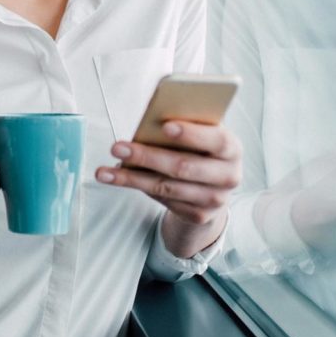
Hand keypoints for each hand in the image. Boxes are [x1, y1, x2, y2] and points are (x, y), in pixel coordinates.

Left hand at [96, 120, 241, 254]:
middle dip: (146, 156)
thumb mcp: (200, 133)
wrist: (213, 186)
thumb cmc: (200, 148)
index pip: (216, 140)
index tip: (165, 126)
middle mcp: (229, 176)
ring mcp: (215, 200)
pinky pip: (163, 199)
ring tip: (104, 171)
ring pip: (166, 187)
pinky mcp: (198, 215)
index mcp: (231, 148)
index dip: (191, 134)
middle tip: (117, 147)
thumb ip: (185, 124)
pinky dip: (139, 187)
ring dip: (131, 178)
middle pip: (183, 166)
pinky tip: (120, 178)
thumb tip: (150, 121)